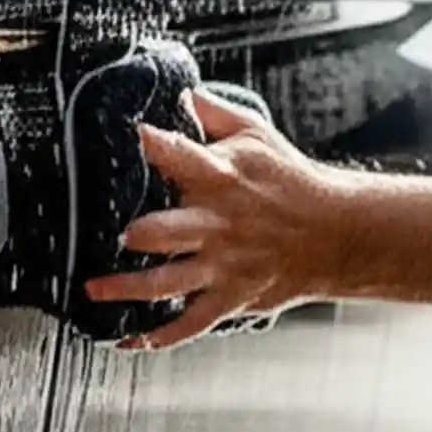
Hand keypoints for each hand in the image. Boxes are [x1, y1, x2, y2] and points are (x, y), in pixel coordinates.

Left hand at [84, 86, 350, 349]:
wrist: (337, 233)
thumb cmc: (290, 181)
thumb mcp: (257, 135)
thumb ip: (215, 113)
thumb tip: (181, 91)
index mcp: (220, 178)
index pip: (180, 156)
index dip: (153, 145)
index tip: (130, 137)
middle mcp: (217, 225)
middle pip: (166, 231)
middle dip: (137, 234)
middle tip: (114, 234)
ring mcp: (223, 266)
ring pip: (167, 282)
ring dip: (127, 288)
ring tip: (93, 289)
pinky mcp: (230, 298)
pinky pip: (190, 324)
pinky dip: (160, 336)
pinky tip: (129, 340)